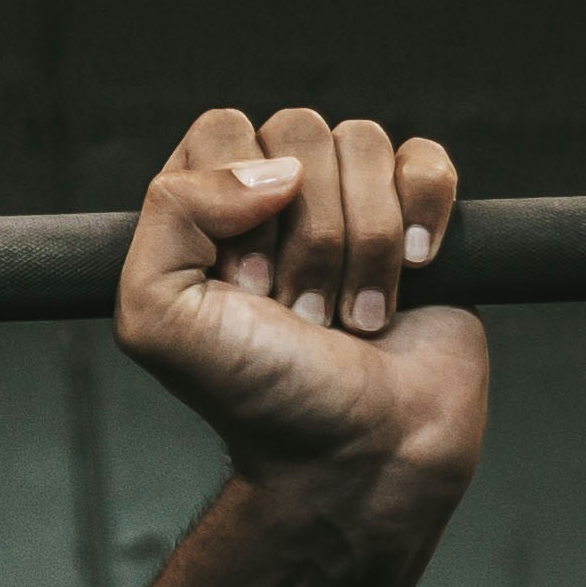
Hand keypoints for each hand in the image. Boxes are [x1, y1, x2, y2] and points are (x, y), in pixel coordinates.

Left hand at [119, 104, 489, 501]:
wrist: (361, 456)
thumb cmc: (260, 395)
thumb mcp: (158, 316)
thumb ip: (168, 213)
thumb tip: (274, 167)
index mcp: (205, 209)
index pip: (223, 131)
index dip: (237, 204)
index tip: (248, 286)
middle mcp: (277, 198)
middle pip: (299, 132)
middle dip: (308, 233)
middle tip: (302, 312)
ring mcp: (352, 207)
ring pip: (365, 144)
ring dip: (364, 242)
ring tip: (354, 314)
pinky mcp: (422, 223)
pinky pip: (427, 161)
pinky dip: (425, 212)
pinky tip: (416, 270)